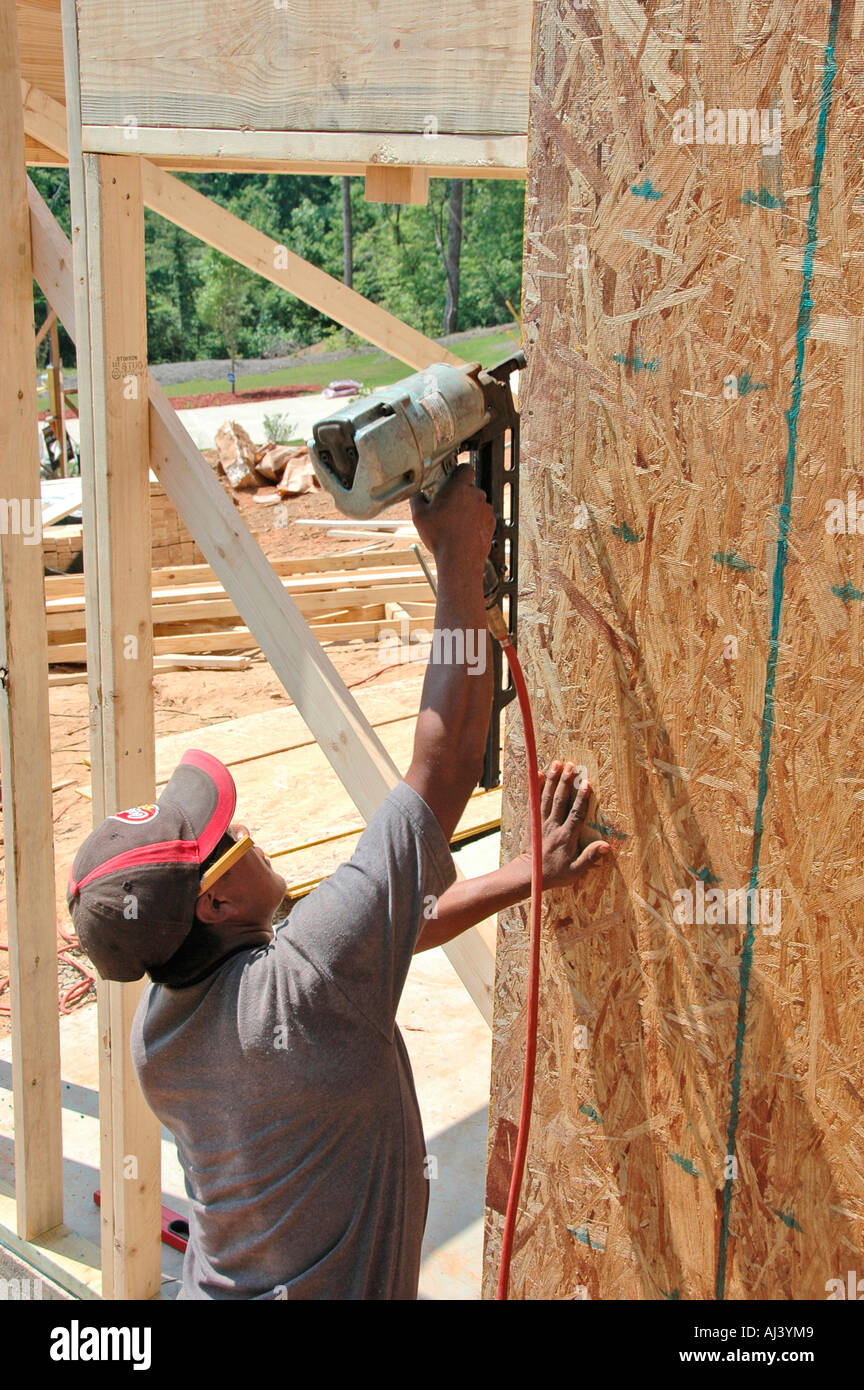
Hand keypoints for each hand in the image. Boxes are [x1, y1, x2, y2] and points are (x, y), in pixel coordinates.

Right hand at [410, 464, 495, 573]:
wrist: (460, 561)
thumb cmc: (440, 538)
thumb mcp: (418, 516)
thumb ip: (417, 498)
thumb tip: (415, 493)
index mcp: (460, 488)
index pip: (465, 468)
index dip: (458, 472)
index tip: (451, 480)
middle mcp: (477, 496)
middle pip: (469, 488)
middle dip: (459, 495)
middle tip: (446, 507)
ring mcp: (486, 510)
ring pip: (476, 503)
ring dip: (467, 509)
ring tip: (454, 524)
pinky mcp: (491, 524)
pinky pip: (482, 517)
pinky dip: (475, 522)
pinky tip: (463, 532)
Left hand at [517, 761, 610, 889]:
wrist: (527, 875)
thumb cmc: (554, 874)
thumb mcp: (575, 871)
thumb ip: (590, 858)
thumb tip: (606, 846)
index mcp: (566, 837)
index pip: (576, 813)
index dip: (582, 798)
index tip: (586, 783)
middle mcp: (553, 826)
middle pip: (560, 800)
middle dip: (566, 781)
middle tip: (571, 765)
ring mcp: (541, 822)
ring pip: (547, 797)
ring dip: (553, 780)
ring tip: (557, 763)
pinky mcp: (532, 821)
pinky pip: (534, 801)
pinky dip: (537, 788)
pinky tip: (540, 775)